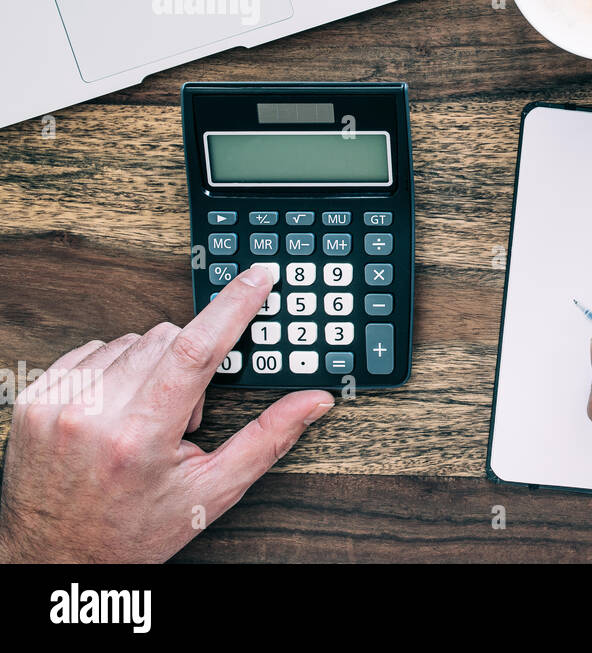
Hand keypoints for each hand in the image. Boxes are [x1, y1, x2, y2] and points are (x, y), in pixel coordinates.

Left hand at [0, 265, 333, 562]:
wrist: (54, 556)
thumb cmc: (132, 530)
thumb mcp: (211, 492)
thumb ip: (267, 439)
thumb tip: (312, 402)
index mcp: (139, 439)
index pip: (196, 351)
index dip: (233, 307)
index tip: (256, 279)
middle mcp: (92, 416)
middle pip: (166, 340)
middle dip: (187, 365)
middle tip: (179, 417)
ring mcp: (57, 405)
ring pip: (129, 341)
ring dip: (149, 367)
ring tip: (141, 419)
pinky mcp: (35, 399)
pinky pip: (90, 351)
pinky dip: (112, 371)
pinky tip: (114, 409)